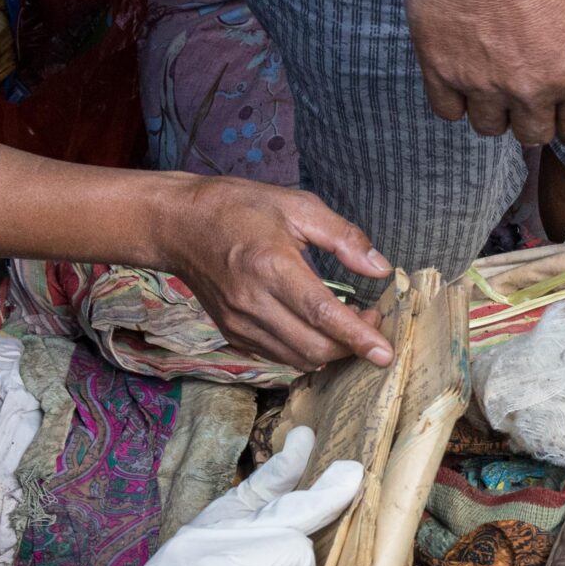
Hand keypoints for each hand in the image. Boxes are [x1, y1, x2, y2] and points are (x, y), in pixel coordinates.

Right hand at [145, 174, 393, 370]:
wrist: (179, 224)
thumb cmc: (238, 208)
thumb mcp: (298, 206)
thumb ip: (344, 237)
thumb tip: (381, 268)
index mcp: (272, 266)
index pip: (323, 314)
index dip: (357, 337)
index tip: (385, 353)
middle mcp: (253, 302)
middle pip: (314, 347)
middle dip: (350, 346)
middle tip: (368, 322)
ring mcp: (239, 323)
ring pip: (297, 359)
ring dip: (329, 352)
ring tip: (345, 326)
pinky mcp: (232, 333)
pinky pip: (278, 357)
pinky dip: (304, 351)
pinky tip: (315, 330)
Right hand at [404, 0, 564, 147]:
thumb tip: (562, 68)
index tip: (564, 120)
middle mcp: (532, 87)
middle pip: (533, 135)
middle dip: (530, 117)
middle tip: (522, 93)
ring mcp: (484, 85)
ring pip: (489, 128)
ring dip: (491, 110)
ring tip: (487, 79)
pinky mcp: (442, 74)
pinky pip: (448, 112)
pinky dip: (454, 100)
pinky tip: (457, 76)